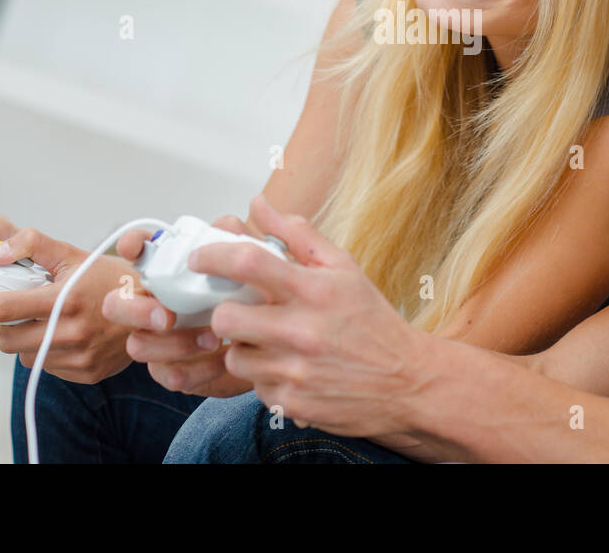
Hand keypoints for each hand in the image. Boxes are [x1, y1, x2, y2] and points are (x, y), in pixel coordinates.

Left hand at [0, 221, 136, 384]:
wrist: (154, 308)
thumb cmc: (112, 279)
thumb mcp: (73, 254)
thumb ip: (33, 245)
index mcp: (65, 300)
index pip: (5, 308)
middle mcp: (72, 332)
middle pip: (8, 339)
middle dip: (5, 325)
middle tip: (18, 310)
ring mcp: (79, 357)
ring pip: (26, 356)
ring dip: (27, 340)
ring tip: (48, 321)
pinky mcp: (86, 373)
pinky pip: (48, 368)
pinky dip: (48, 353)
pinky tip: (65, 336)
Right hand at [100, 216, 252, 397]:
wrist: (270, 339)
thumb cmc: (251, 297)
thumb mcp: (249, 265)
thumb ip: (236, 242)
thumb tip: (225, 223)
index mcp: (167, 272)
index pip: (136, 251)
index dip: (130, 246)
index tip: (133, 248)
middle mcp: (153, 304)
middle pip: (115, 305)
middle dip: (135, 310)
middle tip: (166, 316)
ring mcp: (157, 339)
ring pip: (138, 346)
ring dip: (175, 344)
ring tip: (214, 338)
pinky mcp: (171, 369)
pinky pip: (168, 375)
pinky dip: (197, 370)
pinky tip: (224, 360)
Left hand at [203, 195, 429, 439]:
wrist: (407, 382)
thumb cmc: (372, 320)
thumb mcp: (343, 268)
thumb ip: (297, 234)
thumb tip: (258, 204)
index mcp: (314, 290)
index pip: (248, 263)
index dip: (213, 257)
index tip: (200, 259)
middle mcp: (302, 331)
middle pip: (226, 318)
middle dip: (225, 312)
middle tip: (240, 311)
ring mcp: (295, 371)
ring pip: (235, 357)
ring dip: (245, 348)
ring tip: (272, 342)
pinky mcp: (291, 403)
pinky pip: (254, 386)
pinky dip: (265, 376)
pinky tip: (290, 367)